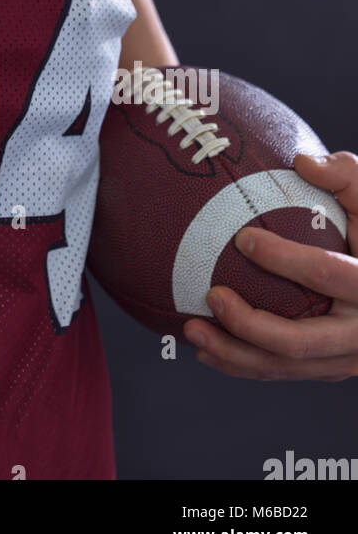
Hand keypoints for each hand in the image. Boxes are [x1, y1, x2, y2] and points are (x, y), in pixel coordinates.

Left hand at [183, 151, 357, 379]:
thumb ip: (346, 176)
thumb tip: (301, 161)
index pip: (327, 274)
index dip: (285, 258)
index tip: (242, 238)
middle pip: (300, 341)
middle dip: (249, 324)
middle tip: (211, 296)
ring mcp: (347, 358)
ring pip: (287, 366)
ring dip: (234, 354)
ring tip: (192, 329)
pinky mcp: (331, 367)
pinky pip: (285, 372)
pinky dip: (245, 365)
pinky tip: (207, 350)